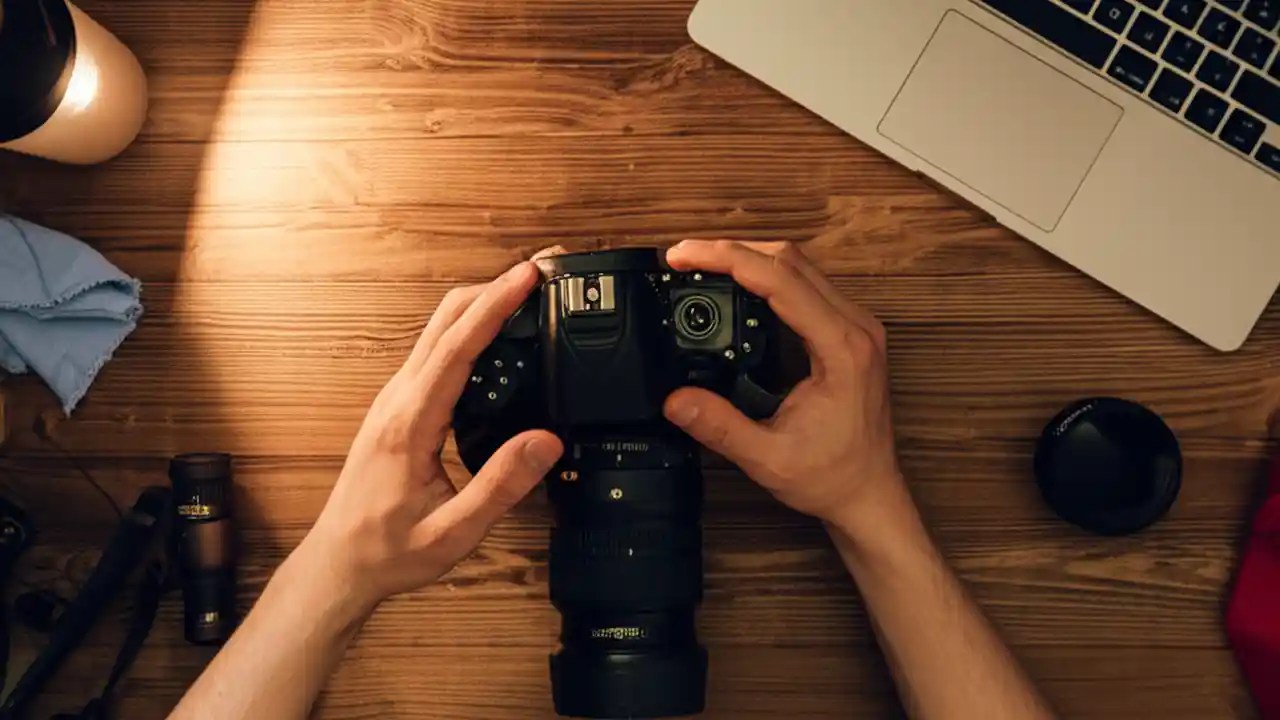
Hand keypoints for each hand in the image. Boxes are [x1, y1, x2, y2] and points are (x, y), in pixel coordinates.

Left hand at [299, 261, 563, 610]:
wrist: (340, 562)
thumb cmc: (389, 550)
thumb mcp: (453, 531)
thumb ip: (502, 484)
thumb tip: (545, 440)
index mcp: (410, 421)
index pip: (457, 346)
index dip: (495, 305)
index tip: (527, 276)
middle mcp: (398, 398)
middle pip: (445, 319)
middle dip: (493, 287)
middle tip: (540, 273)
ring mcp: (396, 398)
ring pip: (439, 330)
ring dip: (482, 305)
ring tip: (529, 296)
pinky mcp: (400, 405)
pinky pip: (437, 352)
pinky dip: (471, 330)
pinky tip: (499, 338)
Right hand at [662, 240, 903, 532]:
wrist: (869, 494)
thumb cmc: (833, 476)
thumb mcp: (769, 458)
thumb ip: (720, 427)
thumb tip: (674, 399)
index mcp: (842, 348)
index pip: (780, 280)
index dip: (728, 258)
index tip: (685, 256)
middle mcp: (856, 327)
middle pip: (790, 259)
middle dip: (732, 250)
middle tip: (683, 256)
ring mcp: (856, 326)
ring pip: (799, 265)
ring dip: (749, 257)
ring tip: (702, 263)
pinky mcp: (848, 331)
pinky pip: (807, 283)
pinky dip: (767, 274)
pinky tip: (737, 282)